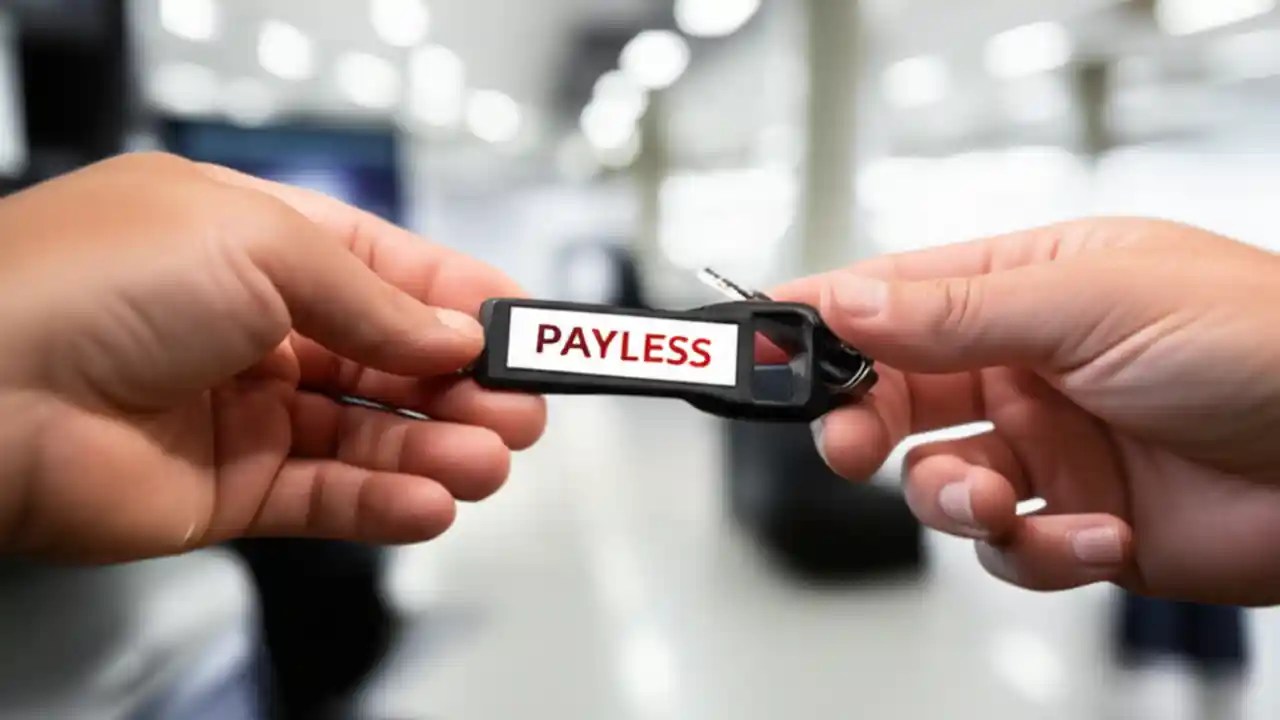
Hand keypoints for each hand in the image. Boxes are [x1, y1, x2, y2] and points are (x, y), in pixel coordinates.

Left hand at [0, 153, 545, 562]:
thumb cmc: (94, 281)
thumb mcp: (262, 247)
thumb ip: (373, 301)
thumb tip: (452, 336)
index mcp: (260, 245)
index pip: (388, 273)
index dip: (462, 300)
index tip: (527, 328)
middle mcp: (257, 327)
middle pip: (391, 361)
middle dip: (463, 385)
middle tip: (523, 407)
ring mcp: (246, 411)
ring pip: (370, 436)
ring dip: (439, 448)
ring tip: (492, 459)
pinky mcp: (231, 490)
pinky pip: (328, 499)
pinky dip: (387, 503)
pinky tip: (434, 499)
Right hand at [775, 218, 1279, 604]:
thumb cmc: (1265, 344)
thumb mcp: (1093, 303)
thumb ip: (957, 310)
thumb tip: (848, 304)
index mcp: (1029, 286)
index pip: (897, 296)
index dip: (823, 320)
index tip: (756, 342)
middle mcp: (1029, 367)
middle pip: (898, 396)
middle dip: (866, 425)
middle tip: (853, 444)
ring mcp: (1053, 449)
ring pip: (940, 484)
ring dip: (955, 500)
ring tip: (997, 500)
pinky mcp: (1079, 525)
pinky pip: (1013, 551)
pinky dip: (1040, 555)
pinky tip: (1096, 536)